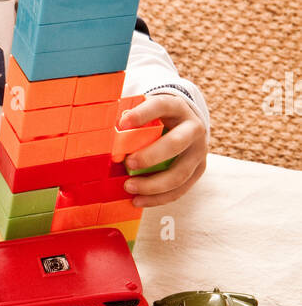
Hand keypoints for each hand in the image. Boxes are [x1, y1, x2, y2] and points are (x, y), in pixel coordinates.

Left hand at [118, 92, 207, 208]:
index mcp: (177, 107)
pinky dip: (157, 198)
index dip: (142, 114)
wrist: (187, 124)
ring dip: (152, 185)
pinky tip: (138, 200)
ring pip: (179, 173)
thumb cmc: (159, 119)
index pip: (161, 106)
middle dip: (150, 156)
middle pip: (176, 143)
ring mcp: (199, 151)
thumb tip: (107, 136)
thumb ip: (131, 121)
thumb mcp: (148, 113)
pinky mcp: (198, 170)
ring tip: (128, 187)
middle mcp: (193, 128)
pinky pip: (179, 189)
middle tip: (128, 164)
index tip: (122, 123)